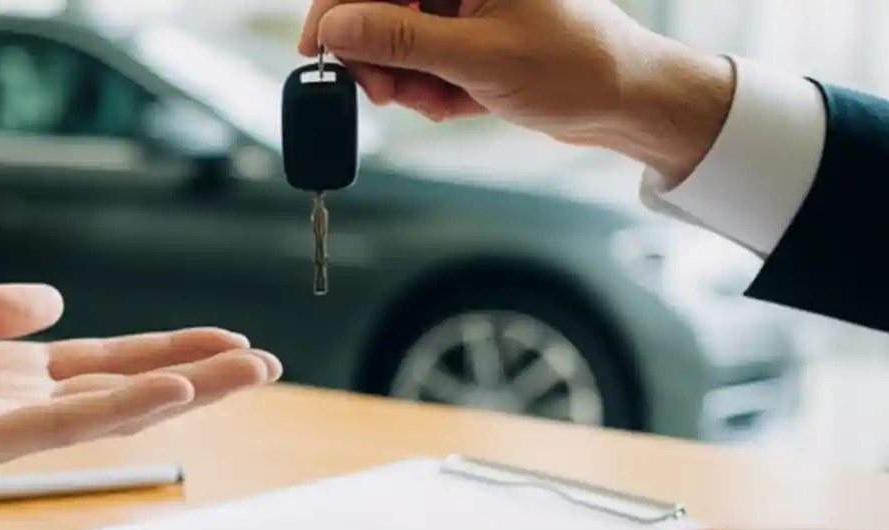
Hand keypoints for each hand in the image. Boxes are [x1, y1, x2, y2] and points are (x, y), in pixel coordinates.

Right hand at [299, 0, 735, 181]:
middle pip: (381, 6)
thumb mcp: (479, 58)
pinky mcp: (469, 35)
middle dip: (377, 54)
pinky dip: (428, 88)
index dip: (338, 6)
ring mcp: (466, 5)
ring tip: (440, 102)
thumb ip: (402, 39)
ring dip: (405, 79)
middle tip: (385, 94)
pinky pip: (421, 59)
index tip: (319, 49)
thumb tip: (337, 26)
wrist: (626, 102)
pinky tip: (456, 103)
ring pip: (397, 38)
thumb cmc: (574, 67)